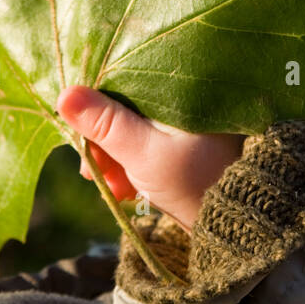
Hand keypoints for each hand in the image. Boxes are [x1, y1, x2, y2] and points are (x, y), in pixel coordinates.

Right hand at [56, 85, 244, 232]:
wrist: (240, 226)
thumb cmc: (198, 183)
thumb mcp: (144, 154)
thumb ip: (106, 125)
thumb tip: (64, 93)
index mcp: (181, 85)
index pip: (123, 78)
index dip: (95, 105)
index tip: (78, 136)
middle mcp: (184, 95)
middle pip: (124, 105)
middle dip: (103, 140)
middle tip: (91, 171)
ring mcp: (185, 121)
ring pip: (132, 128)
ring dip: (114, 157)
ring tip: (113, 186)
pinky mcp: (184, 143)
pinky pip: (147, 144)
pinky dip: (132, 164)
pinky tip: (126, 189)